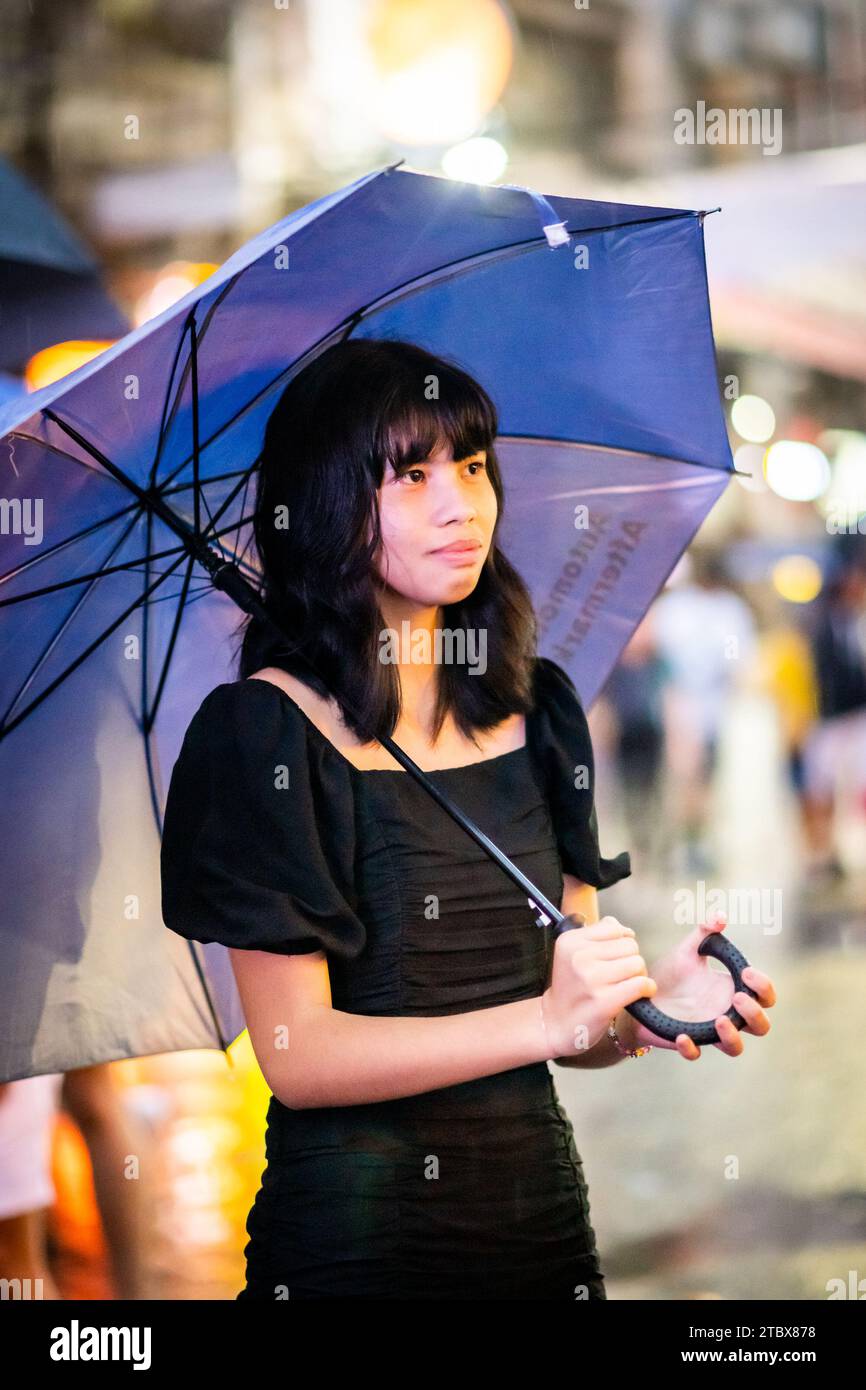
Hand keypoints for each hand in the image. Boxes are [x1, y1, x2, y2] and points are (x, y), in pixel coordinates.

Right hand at [542, 914, 656, 1058]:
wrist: (556, 1023)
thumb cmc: (570, 988)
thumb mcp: (572, 954)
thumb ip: (595, 935)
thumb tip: (619, 925)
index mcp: (570, 941)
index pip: (614, 927)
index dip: (621, 941)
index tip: (616, 956)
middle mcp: (579, 957)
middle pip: (629, 946)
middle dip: (631, 959)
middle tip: (622, 974)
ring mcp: (591, 979)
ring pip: (637, 964)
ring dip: (639, 975)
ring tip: (626, 985)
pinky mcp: (604, 1001)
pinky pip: (640, 984)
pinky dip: (646, 989)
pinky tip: (639, 994)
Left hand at [627, 912, 776, 1060]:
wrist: (640, 991)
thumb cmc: (671, 973)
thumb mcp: (687, 949)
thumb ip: (704, 933)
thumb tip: (721, 916)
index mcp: (731, 991)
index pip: (764, 995)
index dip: (763, 986)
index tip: (748, 973)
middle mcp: (725, 1013)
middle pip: (761, 1026)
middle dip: (755, 1013)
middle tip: (737, 997)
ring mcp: (707, 1030)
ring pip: (735, 1048)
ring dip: (733, 1036)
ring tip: (718, 1020)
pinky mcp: (686, 1041)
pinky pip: (696, 1053)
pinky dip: (692, 1048)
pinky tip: (681, 1036)